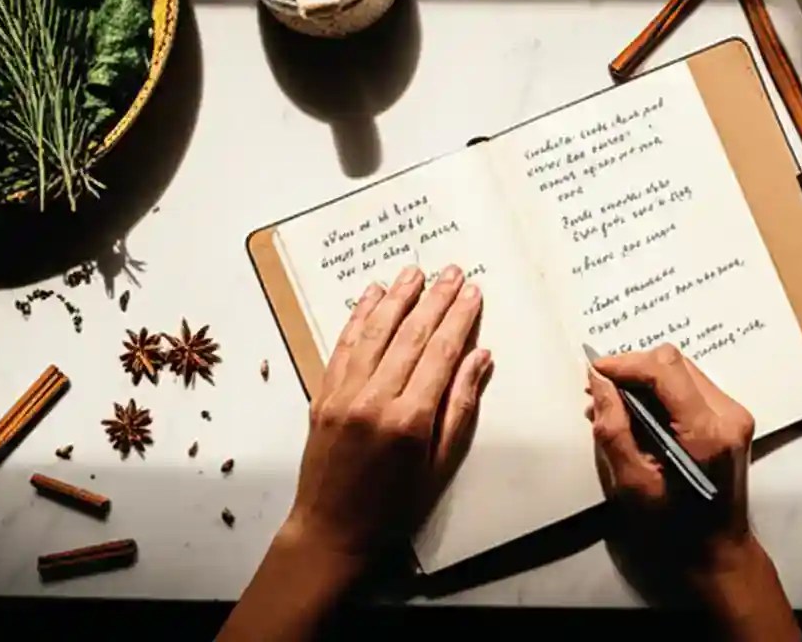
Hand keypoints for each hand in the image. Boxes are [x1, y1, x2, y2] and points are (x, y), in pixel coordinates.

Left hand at [284, 264, 490, 562]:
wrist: (333, 529)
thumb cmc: (394, 506)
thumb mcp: (441, 465)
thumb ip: (460, 408)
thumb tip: (478, 358)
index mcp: (410, 420)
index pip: (441, 353)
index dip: (459, 318)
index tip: (472, 292)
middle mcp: (374, 400)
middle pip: (410, 336)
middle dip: (434, 299)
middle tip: (451, 271)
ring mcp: (344, 395)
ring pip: (374, 333)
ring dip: (396, 298)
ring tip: (414, 272)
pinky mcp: (323, 396)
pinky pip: (343, 347)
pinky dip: (358, 318)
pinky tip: (371, 297)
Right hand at [587, 344, 755, 601]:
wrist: (718, 552)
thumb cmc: (674, 530)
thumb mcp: (633, 485)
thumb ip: (614, 429)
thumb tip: (598, 383)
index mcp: (707, 434)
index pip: (665, 371)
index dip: (625, 364)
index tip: (593, 371)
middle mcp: (728, 415)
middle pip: (674, 362)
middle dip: (633, 369)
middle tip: (600, 392)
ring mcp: (735, 414)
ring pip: (682, 369)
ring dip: (645, 378)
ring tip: (615, 404)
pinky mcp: (732, 418)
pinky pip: (690, 385)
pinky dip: (661, 390)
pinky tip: (640, 413)